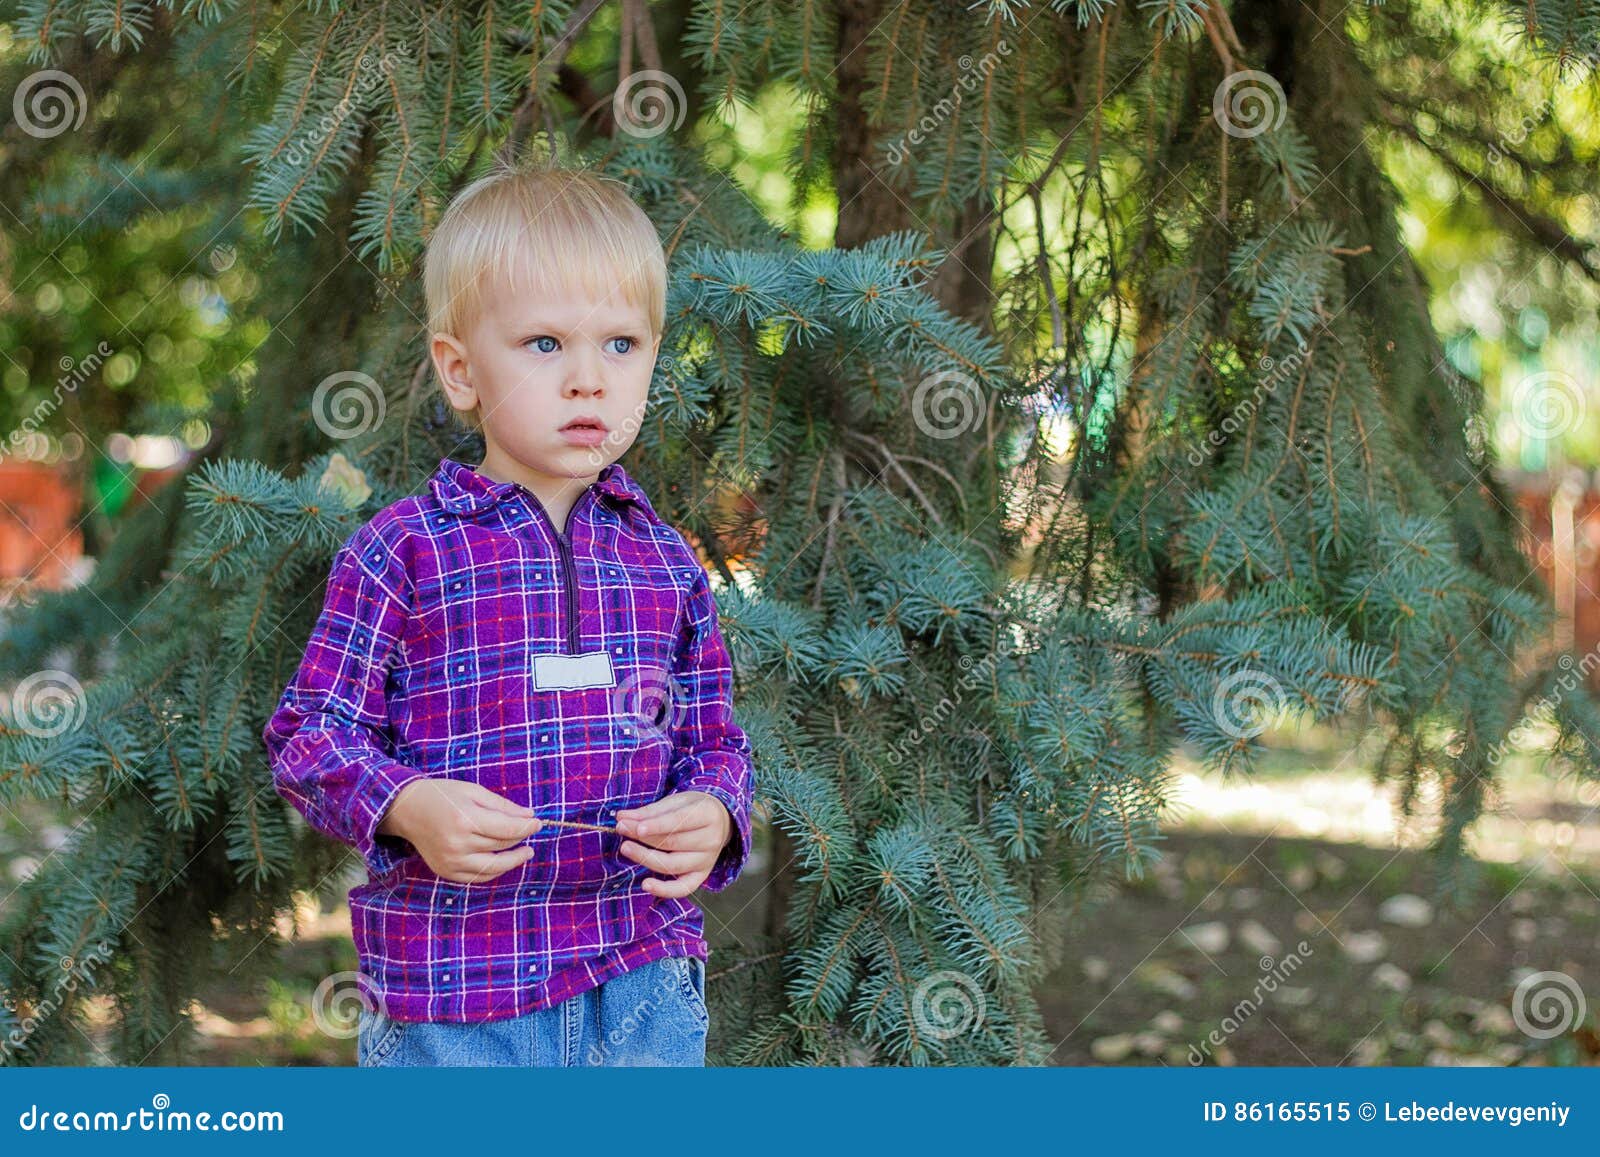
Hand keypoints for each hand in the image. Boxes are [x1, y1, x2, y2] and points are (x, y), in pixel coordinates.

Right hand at [378, 779, 541, 883]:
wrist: (406, 809)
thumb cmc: (442, 795)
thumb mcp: (473, 791)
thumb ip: (503, 806)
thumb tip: (529, 817)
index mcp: (465, 820)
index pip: (507, 830)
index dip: (527, 828)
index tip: (539, 823)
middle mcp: (457, 844)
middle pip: (501, 846)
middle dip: (521, 838)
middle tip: (531, 830)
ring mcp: (450, 861)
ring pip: (493, 866)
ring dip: (513, 859)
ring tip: (526, 851)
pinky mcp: (445, 871)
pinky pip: (477, 877)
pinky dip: (494, 871)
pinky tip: (504, 861)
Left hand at [614, 790, 731, 897]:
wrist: (720, 821)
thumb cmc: (692, 809)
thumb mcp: (675, 803)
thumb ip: (648, 812)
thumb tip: (621, 816)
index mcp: (708, 815)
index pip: (680, 821)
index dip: (656, 825)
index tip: (634, 825)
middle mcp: (711, 839)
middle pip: (673, 842)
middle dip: (644, 837)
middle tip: (621, 828)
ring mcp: (707, 861)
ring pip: (673, 864)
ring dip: (646, 858)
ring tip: (626, 848)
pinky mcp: (701, 876)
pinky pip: (683, 888)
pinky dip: (664, 890)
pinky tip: (646, 885)